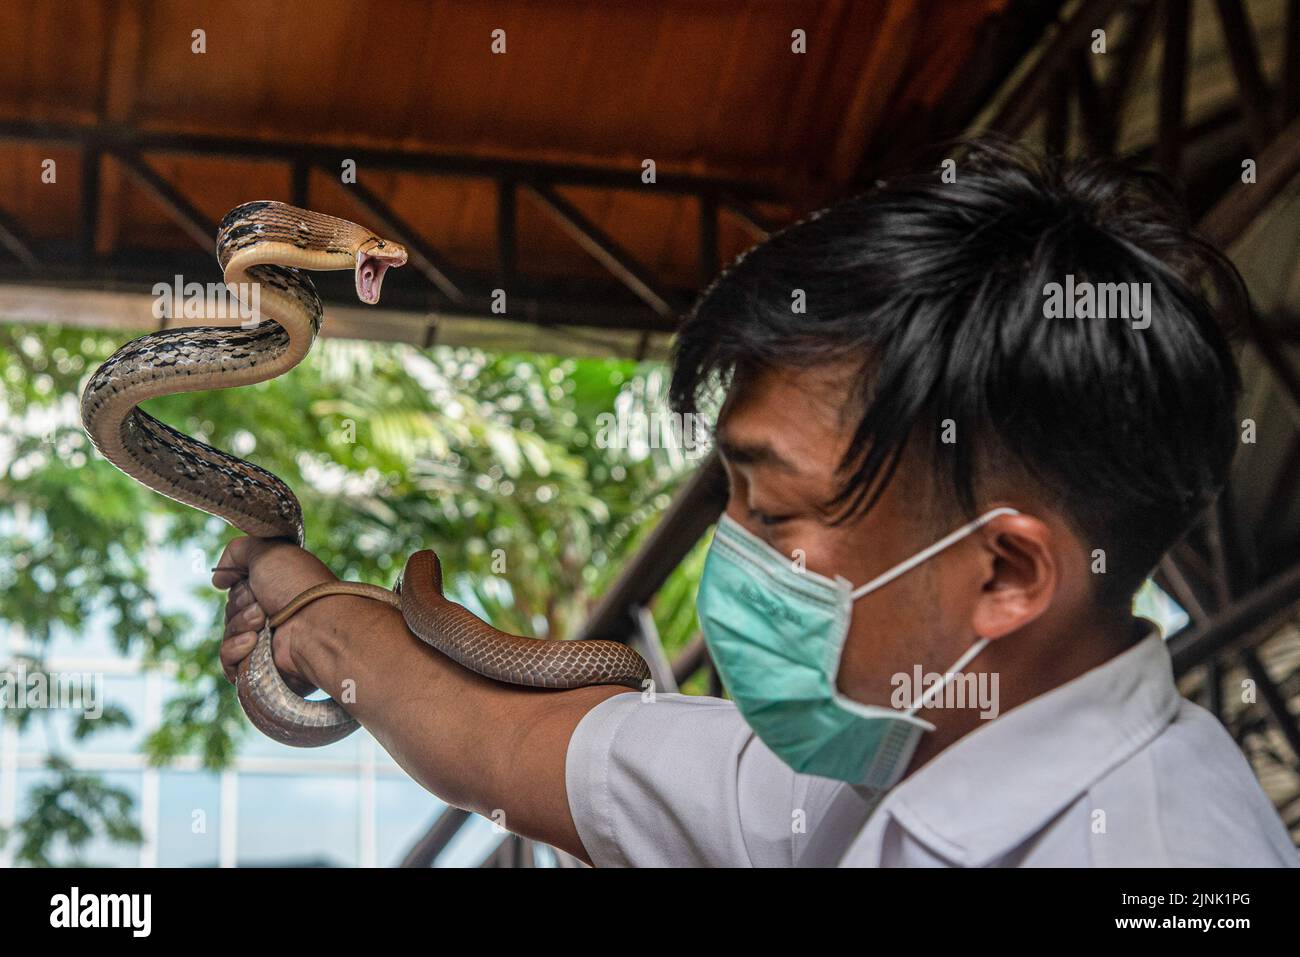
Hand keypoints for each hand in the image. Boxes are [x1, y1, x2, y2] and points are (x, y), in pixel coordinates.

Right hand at [212, 537, 337, 693]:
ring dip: (240, 625)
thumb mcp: (269, 551)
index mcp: (278, 591)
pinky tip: (252, 644)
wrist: (315, 628)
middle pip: (231, 610)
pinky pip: (228, 659)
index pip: (239, 589)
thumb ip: (239, 551)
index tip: (253, 583)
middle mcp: (274, 615)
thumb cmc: (297, 587)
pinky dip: (235, 649)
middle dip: (240, 605)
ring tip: (263, 624)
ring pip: (228, 633)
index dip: (240, 586)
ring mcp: (267, 643)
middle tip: (262, 607)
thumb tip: (218, 579)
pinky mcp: (260, 668)